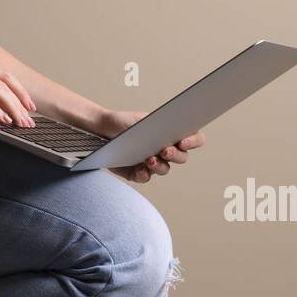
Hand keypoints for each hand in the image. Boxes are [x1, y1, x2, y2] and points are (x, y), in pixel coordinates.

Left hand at [91, 109, 205, 183]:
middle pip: (182, 157)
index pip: (194, 138)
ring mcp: (153, 163)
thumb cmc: (124, 122)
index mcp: (171, 134)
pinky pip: (145, 177)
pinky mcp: (138, 172)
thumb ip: (158, 125)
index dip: (193, 141)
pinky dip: (143, 174)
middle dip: (175, 155)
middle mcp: (165, 150)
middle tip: (165, 150)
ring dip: (159, 166)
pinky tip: (139, 168)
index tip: (183, 141)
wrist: (101, 129)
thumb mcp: (142, 118)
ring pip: (165, 169)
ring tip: (149, 159)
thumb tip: (170, 131)